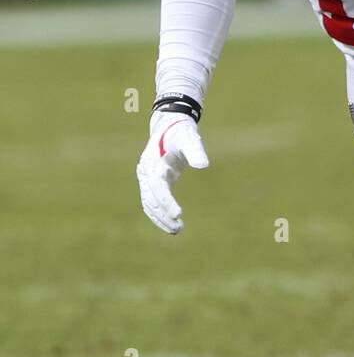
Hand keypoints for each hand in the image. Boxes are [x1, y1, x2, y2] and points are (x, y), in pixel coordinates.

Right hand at [136, 111, 208, 233]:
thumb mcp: (189, 139)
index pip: (157, 187)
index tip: (178, 214)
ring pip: (148, 203)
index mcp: (153, 163)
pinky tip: (170, 223)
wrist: (169, 125)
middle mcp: (146, 172)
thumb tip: (203, 165)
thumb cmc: (181, 132)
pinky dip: (158, 213)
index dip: (166, 201)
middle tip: (178, 228)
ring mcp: (147, 178)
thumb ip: (195, 151)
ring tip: (176, 230)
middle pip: (150, 199)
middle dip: (163, 215)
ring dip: (159, 218)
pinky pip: (151, 202)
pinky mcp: (152, 182)